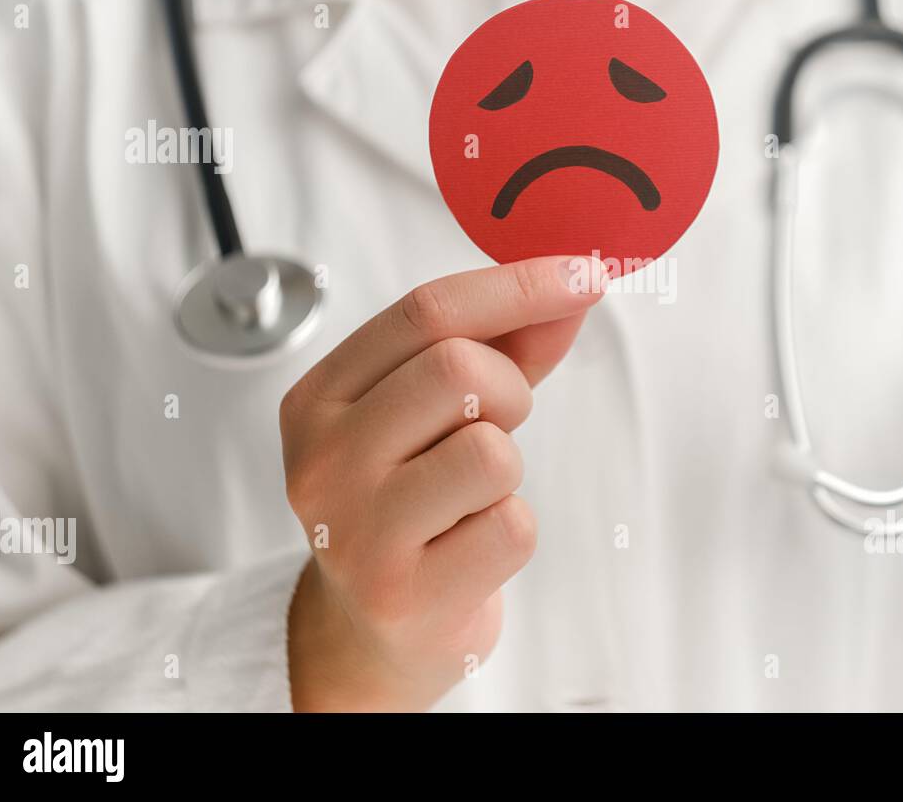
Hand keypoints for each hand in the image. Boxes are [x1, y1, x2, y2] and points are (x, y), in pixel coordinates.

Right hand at [281, 255, 606, 710]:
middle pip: (457, 369)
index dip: (517, 285)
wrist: (372, 631)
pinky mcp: (404, 594)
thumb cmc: (410, 504)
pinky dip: (510, 530)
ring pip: (490, 450)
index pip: (425, 311)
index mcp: (319, 399)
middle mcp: (322, 459)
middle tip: (496, 424)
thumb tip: (576, 287)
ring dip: (507, 467)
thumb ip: (503, 345)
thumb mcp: (435, 414)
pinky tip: (469, 547)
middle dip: (509, 389)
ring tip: (470, 495)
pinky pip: (510, 526)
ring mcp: (357, 530)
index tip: (583, 272)